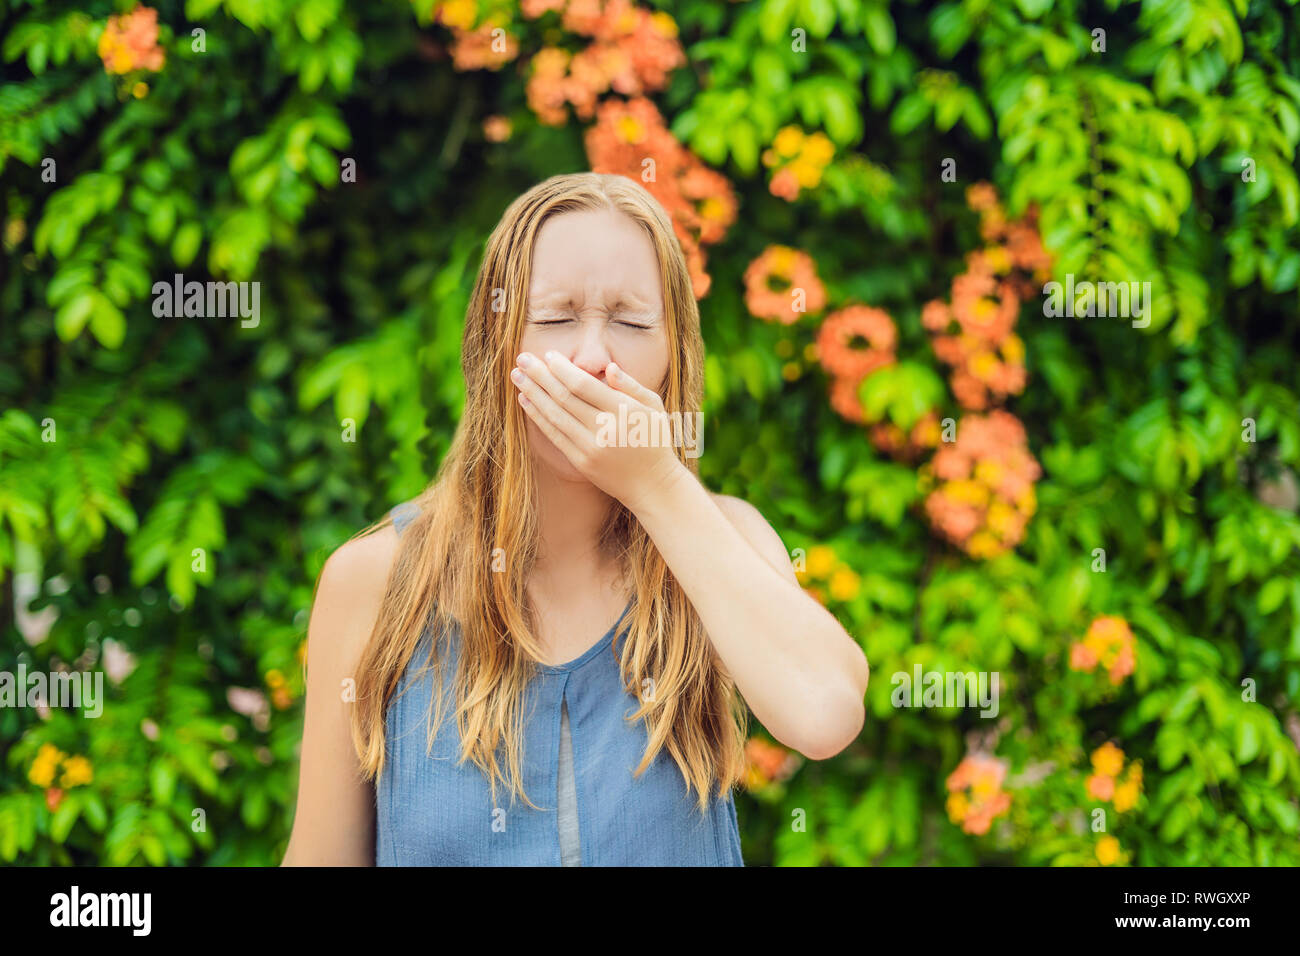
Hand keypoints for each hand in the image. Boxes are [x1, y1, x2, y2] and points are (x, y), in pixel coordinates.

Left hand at [510, 350, 691, 513]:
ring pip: (555, 415)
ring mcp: (591, 447)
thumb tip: (608, 367)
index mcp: (623, 410)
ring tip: (517, 376)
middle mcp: (605, 429)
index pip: (583, 385)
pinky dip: (538, 416)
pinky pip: (555, 435)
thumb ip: (631, 385)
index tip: (549, 354)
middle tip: (522, 359)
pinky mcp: (581, 462)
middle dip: (540, 375)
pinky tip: (526, 401)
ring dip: (533, 393)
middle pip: (564, 397)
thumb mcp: (653, 407)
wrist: (652, 484)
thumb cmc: (654, 440)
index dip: (562, 369)